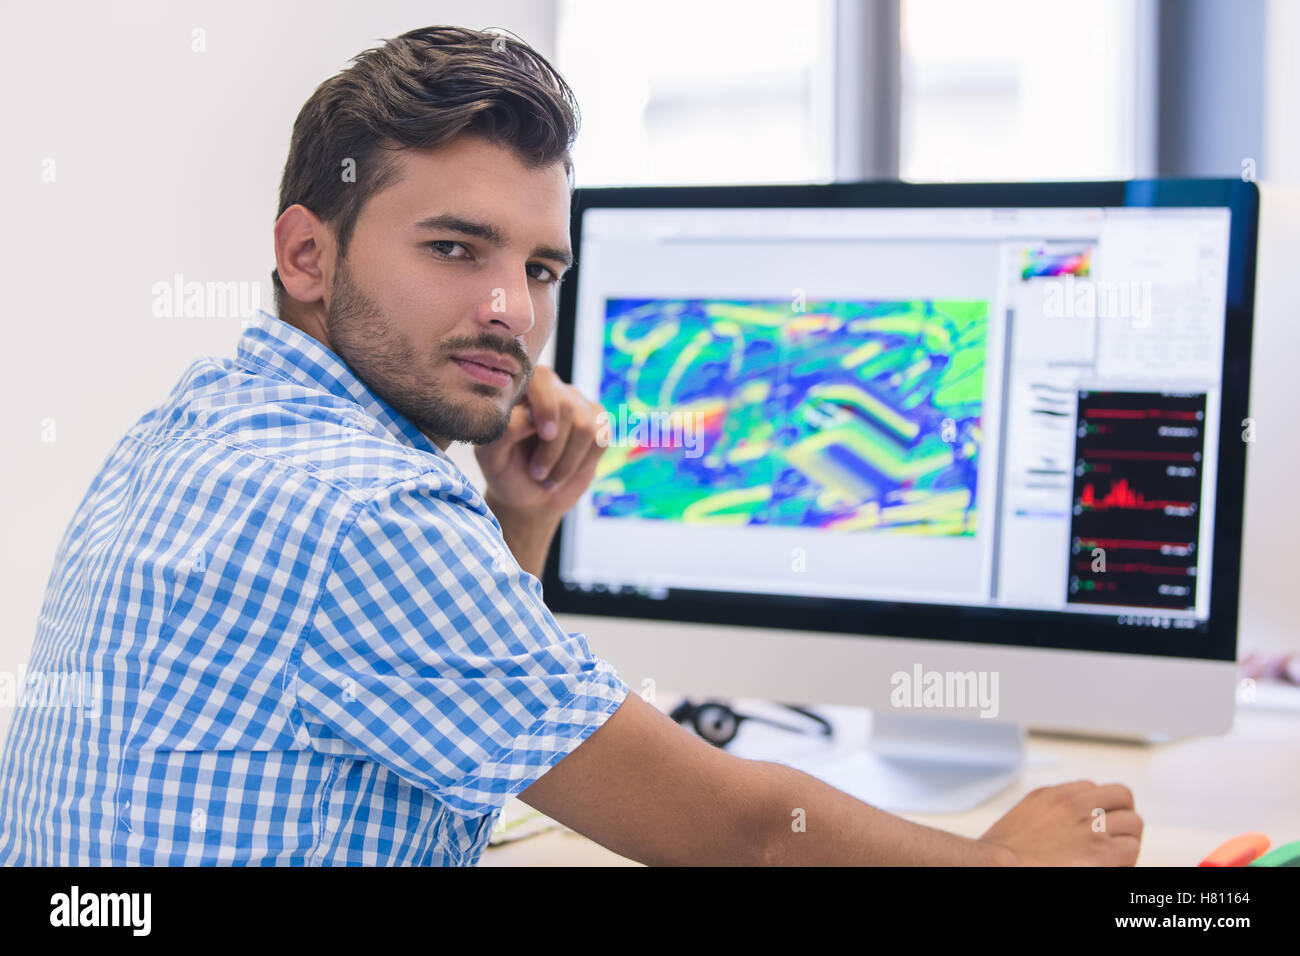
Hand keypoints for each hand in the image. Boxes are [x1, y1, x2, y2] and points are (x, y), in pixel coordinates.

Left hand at [475, 365, 607, 517]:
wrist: (529, 496)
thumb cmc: (505, 471)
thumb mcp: (492, 455)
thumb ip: (506, 430)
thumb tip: (533, 416)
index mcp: (521, 389)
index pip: (540, 378)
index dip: (546, 404)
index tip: (545, 435)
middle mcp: (551, 389)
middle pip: (566, 405)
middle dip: (553, 448)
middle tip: (536, 474)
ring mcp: (578, 404)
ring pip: (585, 427)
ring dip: (567, 462)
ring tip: (548, 479)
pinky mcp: (598, 423)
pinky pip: (601, 439)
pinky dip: (583, 464)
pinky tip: (567, 472)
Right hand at [978, 779, 1142, 865]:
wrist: (1000, 868)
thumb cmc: (1005, 854)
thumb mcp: (1023, 817)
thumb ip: (1048, 810)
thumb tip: (1062, 819)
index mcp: (1054, 796)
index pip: (1092, 788)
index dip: (1096, 808)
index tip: (1091, 824)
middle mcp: (1075, 805)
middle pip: (1121, 795)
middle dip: (1121, 814)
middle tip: (1114, 835)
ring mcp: (1092, 828)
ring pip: (1133, 822)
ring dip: (1126, 838)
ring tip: (1115, 854)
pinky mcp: (1105, 854)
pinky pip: (1132, 847)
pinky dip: (1126, 859)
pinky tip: (1111, 866)